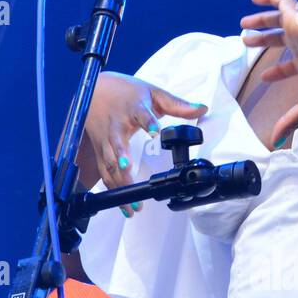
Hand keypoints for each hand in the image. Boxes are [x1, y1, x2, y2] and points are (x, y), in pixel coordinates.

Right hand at [84, 71, 207, 215]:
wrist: (95, 90)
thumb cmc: (126, 91)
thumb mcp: (153, 93)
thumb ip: (178, 104)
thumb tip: (202, 108)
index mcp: (133, 109)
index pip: (141, 115)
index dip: (148, 123)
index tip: (155, 132)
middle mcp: (117, 126)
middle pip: (117, 145)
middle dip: (122, 161)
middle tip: (131, 173)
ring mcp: (106, 140)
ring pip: (109, 164)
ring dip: (119, 184)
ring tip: (132, 205)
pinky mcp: (100, 151)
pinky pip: (105, 173)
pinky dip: (112, 189)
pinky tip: (124, 206)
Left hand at [239, 0, 297, 148]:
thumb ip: (292, 119)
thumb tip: (275, 142)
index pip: (289, 67)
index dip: (275, 73)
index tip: (263, 77)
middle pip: (278, 41)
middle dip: (262, 41)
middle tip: (245, 41)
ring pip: (276, 22)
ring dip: (260, 22)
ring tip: (243, 24)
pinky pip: (282, 2)